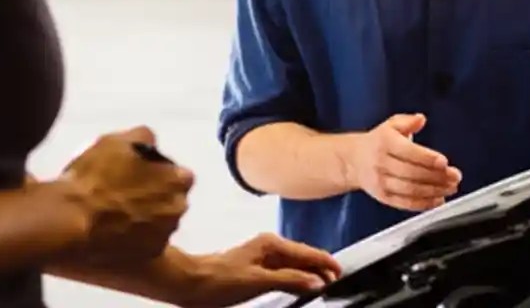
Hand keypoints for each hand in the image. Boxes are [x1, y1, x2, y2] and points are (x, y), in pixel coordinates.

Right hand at [58, 126, 193, 264]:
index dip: (158, 173)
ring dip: (144, 219)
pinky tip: (113, 233)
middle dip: (154, 197)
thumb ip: (143, 137)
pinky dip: (134, 240)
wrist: (68, 223)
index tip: (137, 174)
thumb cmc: (94, 179)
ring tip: (112, 215)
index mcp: (178, 181)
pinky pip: (145, 245)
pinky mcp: (146, 258)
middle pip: (170, 200)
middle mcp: (178, 210)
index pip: (177, 174)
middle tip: (123, 194)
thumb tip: (150, 142)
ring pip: (158, 224)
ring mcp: (163, 238)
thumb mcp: (117, 141)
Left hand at [168, 234, 342, 306]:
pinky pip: (283, 272)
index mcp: (271, 244)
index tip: (339, 271)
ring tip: (322, 284)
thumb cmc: (218, 280)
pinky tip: (298, 285)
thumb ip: (289, 279)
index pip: (307, 252)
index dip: (325, 262)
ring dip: (308, 274)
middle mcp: (267, 247)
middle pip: (302, 257)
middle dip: (319, 268)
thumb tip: (315, 280)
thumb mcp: (258, 281)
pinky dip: (295, 278)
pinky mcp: (255, 269)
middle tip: (335, 281)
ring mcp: (261, 258)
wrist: (190, 283)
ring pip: (293, 264)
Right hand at [349, 114, 460, 211]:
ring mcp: (381, 182)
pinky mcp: (384, 197)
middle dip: (436, 176)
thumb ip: (408, 121)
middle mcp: (381, 163)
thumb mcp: (392, 125)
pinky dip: (424, 204)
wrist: (354, 160)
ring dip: (434, 191)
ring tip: (451, 188)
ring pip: (410, 190)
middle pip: (412, 173)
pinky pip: (405, 203)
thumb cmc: (379, 142)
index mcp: (384, 143)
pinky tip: (438, 200)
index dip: (427, 158)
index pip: (408, 152)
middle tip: (455, 176)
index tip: (444, 162)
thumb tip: (420, 119)